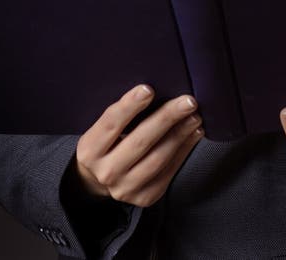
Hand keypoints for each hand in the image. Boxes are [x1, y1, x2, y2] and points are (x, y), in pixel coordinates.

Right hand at [74, 84, 203, 206]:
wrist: (100, 181)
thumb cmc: (107, 142)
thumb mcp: (103, 129)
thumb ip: (122, 114)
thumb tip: (154, 90)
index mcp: (90, 150)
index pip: (111, 123)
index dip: (130, 106)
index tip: (149, 89)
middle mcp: (106, 172)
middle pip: (140, 141)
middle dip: (166, 118)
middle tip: (188, 101)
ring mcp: (125, 188)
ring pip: (158, 158)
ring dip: (180, 135)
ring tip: (195, 116)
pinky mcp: (145, 196)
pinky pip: (168, 172)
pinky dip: (184, 150)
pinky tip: (194, 133)